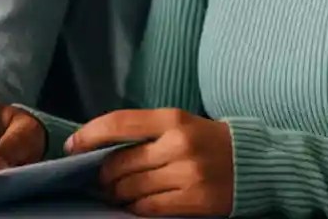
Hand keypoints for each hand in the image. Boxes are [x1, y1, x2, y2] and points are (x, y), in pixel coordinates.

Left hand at [68, 109, 232, 217]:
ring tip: (112, 193)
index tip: (72, 146)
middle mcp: (179, 144)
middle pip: (120, 162)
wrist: (255, 163)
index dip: (89, 135)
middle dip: (101, 174)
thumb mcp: (180, 123)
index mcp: (173, 119)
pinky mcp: (196, 201)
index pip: (119, 123)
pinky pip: (149, 208)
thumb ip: (144, 131)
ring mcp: (188, 174)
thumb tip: (98, 147)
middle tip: (95, 179)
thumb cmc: (208, 141)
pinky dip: (135, 208)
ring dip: (115, 194)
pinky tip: (132, 205)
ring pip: (131, 189)